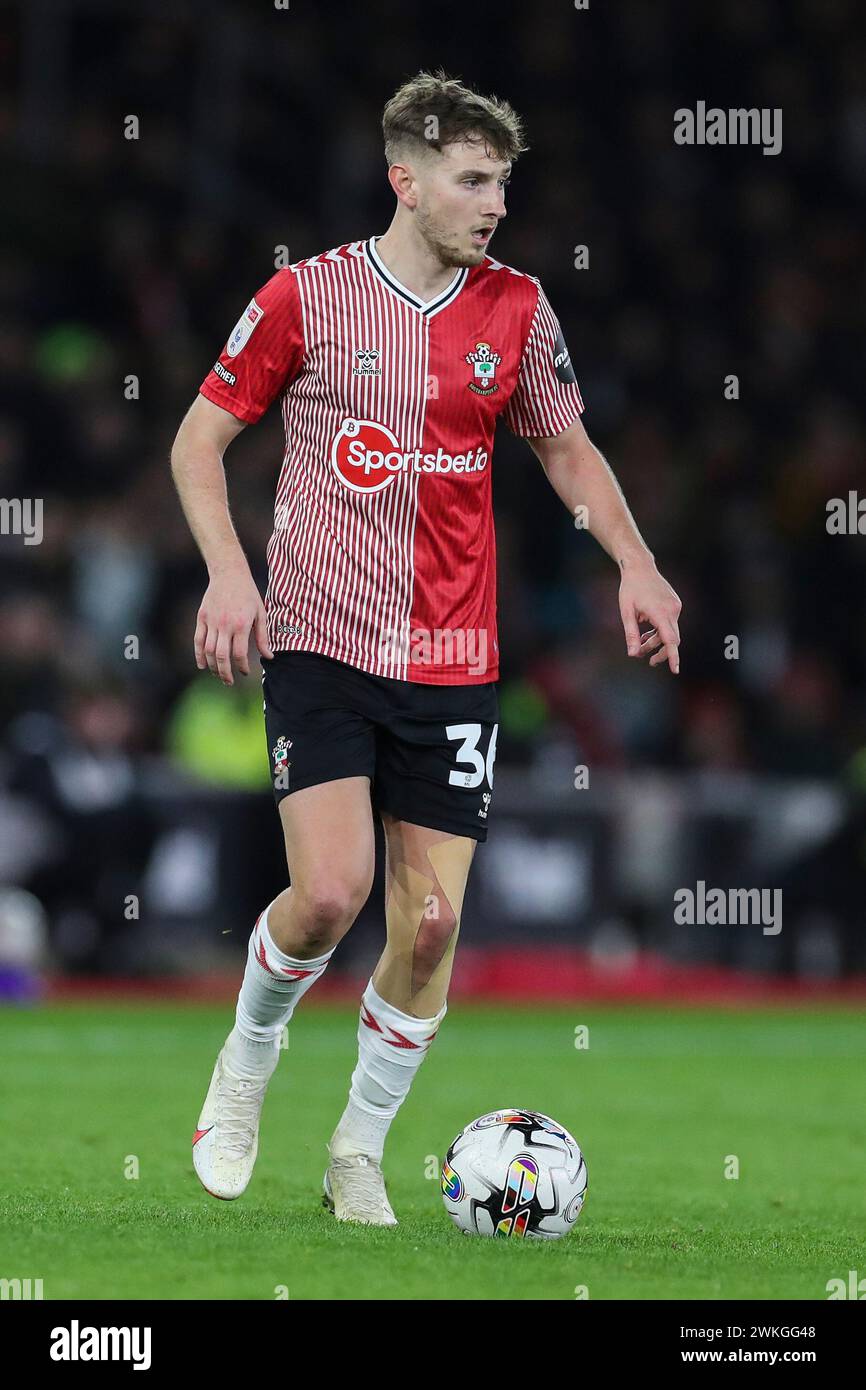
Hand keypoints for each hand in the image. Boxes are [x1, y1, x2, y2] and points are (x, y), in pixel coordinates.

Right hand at [194, 564, 273, 685]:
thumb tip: (269, 657)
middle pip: (221, 656)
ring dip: (212, 666)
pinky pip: (198, 640)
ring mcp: (211, 621)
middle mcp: (224, 624)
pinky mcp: (202, 617)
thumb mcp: (261, 613)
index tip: (245, 672)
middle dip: (225, 673)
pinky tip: (202, 665)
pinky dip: (198, 654)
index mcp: (241, 624)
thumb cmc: (248, 594)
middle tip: (229, 682)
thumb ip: (263, 637)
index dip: (242, 667)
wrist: (229, 573)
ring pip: (208, 650)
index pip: (239, 653)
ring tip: (218, 674)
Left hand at [618, 559, 681, 674]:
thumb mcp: (626, 612)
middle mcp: (672, 610)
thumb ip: (631, 634)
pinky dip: (660, 630)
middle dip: (660, 652)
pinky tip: (647, 631)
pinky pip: (669, 623)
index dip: (672, 656)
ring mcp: (675, 606)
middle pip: (671, 639)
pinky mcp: (675, 604)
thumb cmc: (630, 588)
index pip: (670, 640)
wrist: (640, 567)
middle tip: (649, 662)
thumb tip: (633, 654)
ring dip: (657, 640)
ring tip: (642, 646)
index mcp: (660, 612)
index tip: (675, 669)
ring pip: (669, 631)